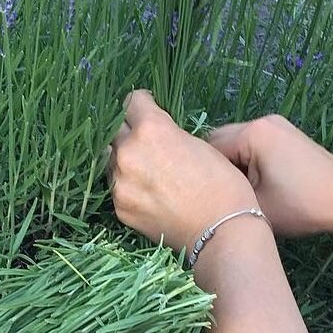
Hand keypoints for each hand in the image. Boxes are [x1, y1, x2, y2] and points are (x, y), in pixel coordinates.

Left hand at [108, 90, 258, 253]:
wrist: (221, 231)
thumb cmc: (221, 184)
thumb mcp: (197, 143)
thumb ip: (167, 132)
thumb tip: (152, 132)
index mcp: (151, 129)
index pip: (130, 102)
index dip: (142, 105)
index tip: (148, 110)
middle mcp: (128, 152)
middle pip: (115, 130)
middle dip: (130, 132)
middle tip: (147, 142)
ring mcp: (120, 182)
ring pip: (111, 160)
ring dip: (125, 159)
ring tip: (148, 170)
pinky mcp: (119, 207)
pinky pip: (117, 187)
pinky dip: (128, 185)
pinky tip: (148, 192)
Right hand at [206, 113, 332, 237]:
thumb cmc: (300, 206)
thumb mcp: (253, 204)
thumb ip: (223, 192)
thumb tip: (204, 190)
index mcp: (253, 133)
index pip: (208, 150)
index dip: (204, 177)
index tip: (204, 199)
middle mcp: (262, 121)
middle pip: (219, 141)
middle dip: (216, 168)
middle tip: (218, 196)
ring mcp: (276, 125)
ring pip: (235, 143)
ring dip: (231, 165)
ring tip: (236, 191)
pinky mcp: (285, 134)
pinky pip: (252, 144)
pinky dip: (246, 162)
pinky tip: (252, 184)